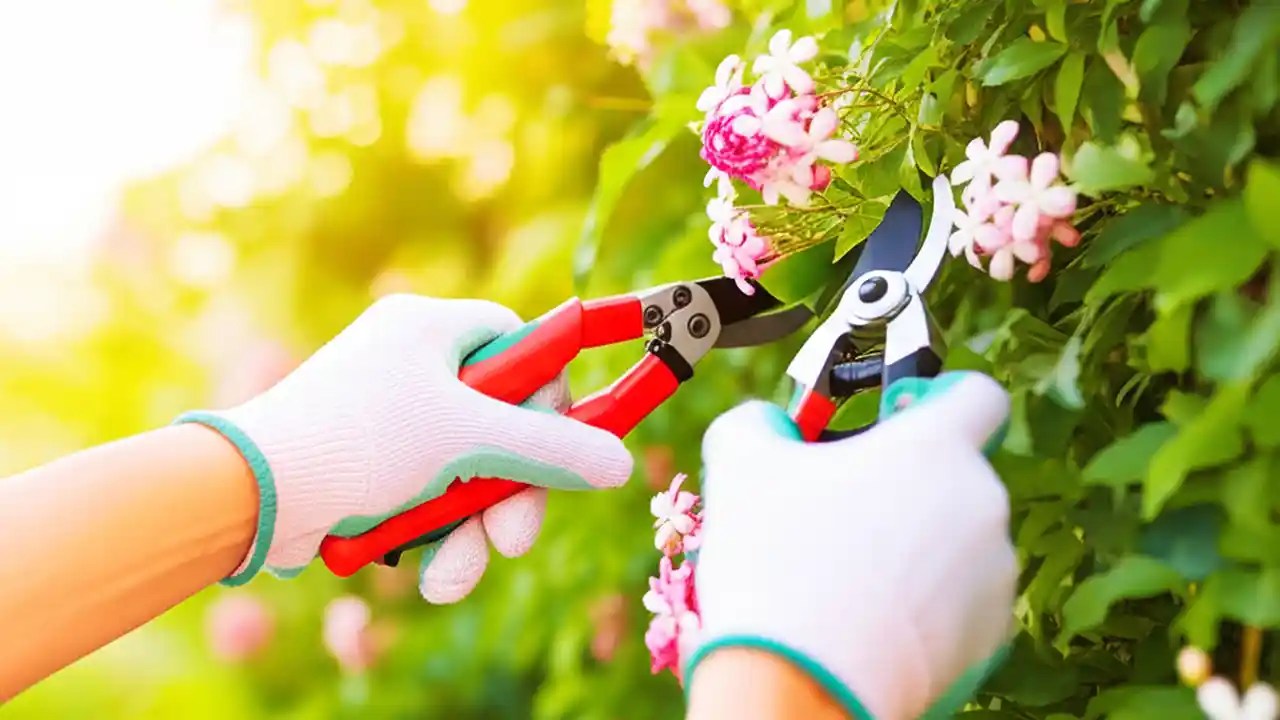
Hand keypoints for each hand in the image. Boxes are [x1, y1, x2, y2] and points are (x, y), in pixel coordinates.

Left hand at [179, 295, 632, 601]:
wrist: (247, 497)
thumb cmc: (355, 442)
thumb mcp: (466, 439)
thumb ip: (550, 448)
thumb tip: (621, 462)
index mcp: (432, 330)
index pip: (522, 346)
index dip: (551, 397)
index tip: (570, 443)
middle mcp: (414, 368)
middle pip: (504, 424)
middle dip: (512, 490)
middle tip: (514, 538)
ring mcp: (393, 422)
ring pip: (470, 473)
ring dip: (471, 531)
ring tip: (452, 573)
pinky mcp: (375, 471)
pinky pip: (432, 498)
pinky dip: (435, 537)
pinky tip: (428, 572)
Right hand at [686, 372, 1014, 719]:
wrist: (799, 683)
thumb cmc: (775, 562)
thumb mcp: (742, 465)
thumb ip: (760, 422)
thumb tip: (770, 425)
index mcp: (935, 447)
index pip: (975, 395)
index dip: (937, 399)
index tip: (894, 423)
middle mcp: (982, 503)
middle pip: (956, 474)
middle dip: (905, 487)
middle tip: (841, 513)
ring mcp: (994, 575)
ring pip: (958, 542)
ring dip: (916, 548)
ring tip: (847, 578)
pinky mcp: (990, 638)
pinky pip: (961, 603)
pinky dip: (924, 607)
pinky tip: (868, 622)